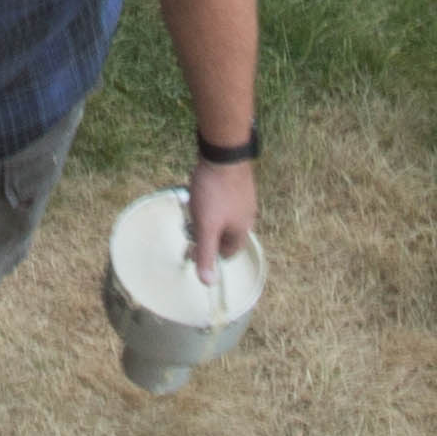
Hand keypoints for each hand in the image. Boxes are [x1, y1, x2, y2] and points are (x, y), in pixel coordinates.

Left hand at [184, 153, 258, 275]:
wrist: (223, 153)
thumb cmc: (214, 192)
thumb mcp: (206, 226)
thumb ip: (206, 254)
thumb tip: (208, 283)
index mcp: (241, 229)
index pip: (228, 252)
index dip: (210, 255)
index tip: (193, 248)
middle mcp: (247, 215)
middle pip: (226, 234)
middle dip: (207, 234)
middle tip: (189, 226)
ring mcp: (244, 197)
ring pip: (224, 216)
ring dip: (208, 217)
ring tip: (192, 208)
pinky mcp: (237, 182)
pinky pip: (223, 200)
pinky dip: (211, 202)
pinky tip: (199, 192)